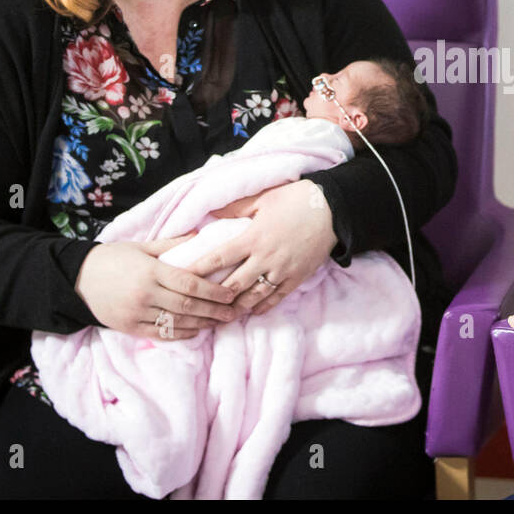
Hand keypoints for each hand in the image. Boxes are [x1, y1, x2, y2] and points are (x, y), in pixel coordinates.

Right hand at [75, 233, 238, 339]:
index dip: (213, 291)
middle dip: (214, 311)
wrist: (76, 278)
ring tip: (220, 322)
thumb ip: (171, 244)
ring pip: (177, 323)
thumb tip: (199, 235)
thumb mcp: (141, 246)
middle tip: (234, 312)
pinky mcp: (128, 327)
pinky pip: (160, 334)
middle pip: (188, 306)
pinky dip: (180, 334)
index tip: (231, 294)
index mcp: (151, 271)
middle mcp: (145, 293)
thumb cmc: (111, 258)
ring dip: (202, 324)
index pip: (189, 284)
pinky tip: (196, 330)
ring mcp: (136, 313)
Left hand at [184, 179, 337, 315]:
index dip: (199, 270)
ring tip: (221, 315)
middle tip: (198, 305)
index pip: (219, 258)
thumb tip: (211, 213)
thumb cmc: (296, 199)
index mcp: (253, 237)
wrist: (332, 209)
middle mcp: (265, 258)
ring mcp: (282, 271)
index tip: (181, 278)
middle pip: (233, 285)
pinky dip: (262, 307)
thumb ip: (236, 208)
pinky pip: (276, 298)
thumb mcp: (263, 198)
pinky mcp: (297, 278)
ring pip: (254, 297)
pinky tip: (252, 312)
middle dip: (214, 297)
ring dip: (236, 308)